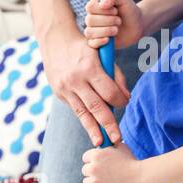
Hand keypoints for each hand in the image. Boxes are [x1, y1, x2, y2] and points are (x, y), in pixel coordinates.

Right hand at [39, 24, 129, 146]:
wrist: (56, 40)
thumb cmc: (86, 47)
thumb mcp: (103, 55)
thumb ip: (116, 76)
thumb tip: (126, 98)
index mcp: (90, 68)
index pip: (109, 92)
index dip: (120, 101)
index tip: (125, 103)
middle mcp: (76, 80)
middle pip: (96, 107)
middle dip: (108, 125)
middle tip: (117, 139)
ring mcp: (65, 88)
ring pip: (82, 113)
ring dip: (93, 130)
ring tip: (101, 143)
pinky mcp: (59, 93)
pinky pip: (75, 108)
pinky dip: (84, 119)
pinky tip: (92, 130)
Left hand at [81, 140, 144, 182]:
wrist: (141, 178)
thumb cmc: (132, 162)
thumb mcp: (121, 147)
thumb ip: (110, 146)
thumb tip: (106, 144)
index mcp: (96, 155)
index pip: (85, 158)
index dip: (92, 161)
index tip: (99, 164)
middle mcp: (93, 168)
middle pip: (85, 171)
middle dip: (93, 172)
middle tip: (104, 175)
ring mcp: (95, 182)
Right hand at [84, 0, 144, 48]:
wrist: (137, 26)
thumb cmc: (129, 10)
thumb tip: (102, 4)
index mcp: (96, 6)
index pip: (90, 7)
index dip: (103, 10)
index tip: (116, 10)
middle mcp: (92, 18)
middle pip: (90, 20)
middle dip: (108, 21)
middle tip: (119, 21)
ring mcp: (94, 30)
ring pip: (89, 32)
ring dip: (106, 31)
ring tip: (117, 29)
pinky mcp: (97, 42)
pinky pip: (92, 43)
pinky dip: (100, 41)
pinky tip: (109, 39)